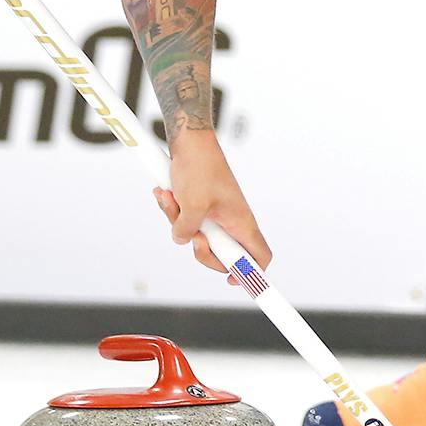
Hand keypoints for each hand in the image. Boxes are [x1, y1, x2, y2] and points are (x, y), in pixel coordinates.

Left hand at [155, 131, 271, 279]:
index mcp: (241, 223)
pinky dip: (175, 211)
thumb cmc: (199, 168)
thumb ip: (186, 231)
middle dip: (201, 250)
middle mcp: (232, 221)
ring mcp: (216, 213)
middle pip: (223, 254)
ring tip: (171, 200)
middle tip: (192, 238)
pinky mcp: (202, 205)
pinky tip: (166, 194)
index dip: (252, 275)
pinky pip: (188, 220)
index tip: (235, 284)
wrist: (190, 141)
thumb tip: (182, 239)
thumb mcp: (191, 206)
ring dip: (179, 223)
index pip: (260, 257)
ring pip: (200, 236)